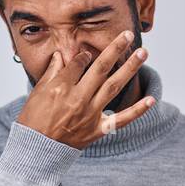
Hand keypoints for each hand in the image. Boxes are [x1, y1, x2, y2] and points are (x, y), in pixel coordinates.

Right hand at [15, 29, 152, 149]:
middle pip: (100, 68)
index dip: (83, 55)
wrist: (36, 151)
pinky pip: (121, 120)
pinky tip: (151, 100)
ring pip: (113, 86)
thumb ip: (51, 73)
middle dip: (115, 49)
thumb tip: (60, 56)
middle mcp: (77, 99)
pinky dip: (137, 111)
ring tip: (142, 53)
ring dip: (130, 68)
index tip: (87, 54)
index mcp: (60, 88)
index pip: (78, 63)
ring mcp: (89, 115)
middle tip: (128, 34)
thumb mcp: (36, 93)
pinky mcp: (97, 130)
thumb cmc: (33, 122)